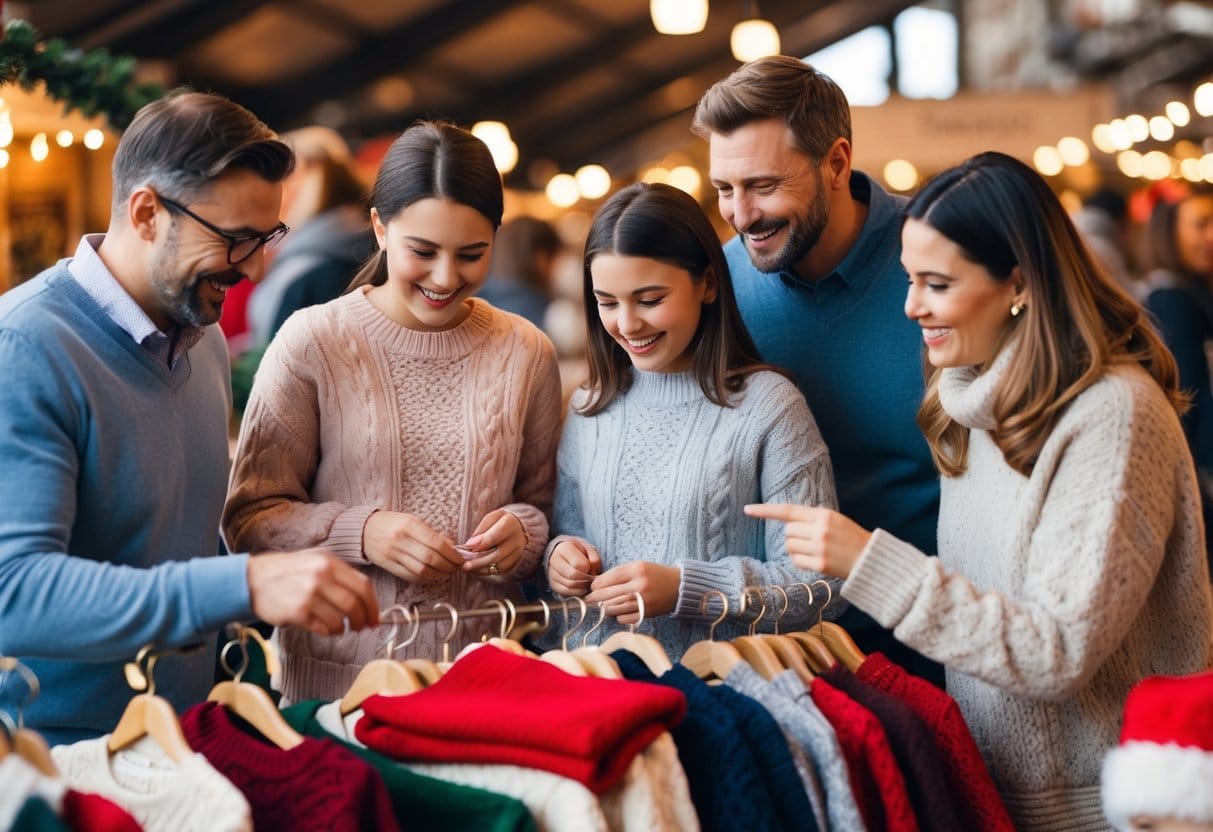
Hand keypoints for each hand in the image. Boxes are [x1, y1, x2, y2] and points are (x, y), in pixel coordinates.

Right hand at [247, 549, 378, 635]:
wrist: (252, 580)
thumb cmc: (288, 571)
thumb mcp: (315, 559)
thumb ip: (340, 574)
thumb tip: (366, 598)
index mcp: (329, 561)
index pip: (363, 585)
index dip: (373, 605)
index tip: (375, 617)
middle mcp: (321, 576)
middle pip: (354, 604)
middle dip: (362, 620)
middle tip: (361, 627)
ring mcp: (309, 594)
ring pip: (340, 619)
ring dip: (344, 628)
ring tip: (340, 627)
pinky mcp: (298, 612)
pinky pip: (324, 628)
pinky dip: (329, 631)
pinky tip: (325, 628)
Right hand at [362, 510, 461, 582]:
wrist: (364, 529)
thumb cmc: (392, 523)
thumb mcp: (412, 521)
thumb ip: (431, 533)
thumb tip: (452, 547)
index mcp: (410, 525)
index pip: (436, 543)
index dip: (452, 554)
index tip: (461, 558)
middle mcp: (401, 539)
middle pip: (430, 558)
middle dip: (448, 566)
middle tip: (456, 568)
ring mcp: (393, 554)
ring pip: (421, 570)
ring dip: (438, 574)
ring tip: (446, 573)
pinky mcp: (387, 565)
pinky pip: (410, 576)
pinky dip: (424, 579)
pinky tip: (431, 576)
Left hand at [460, 509, 526, 576]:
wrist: (516, 528)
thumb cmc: (499, 522)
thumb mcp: (490, 519)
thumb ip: (481, 530)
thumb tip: (471, 545)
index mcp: (511, 524)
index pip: (495, 536)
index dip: (480, 544)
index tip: (468, 547)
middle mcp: (518, 540)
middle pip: (497, 555)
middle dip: (479, 562)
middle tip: (464, 566)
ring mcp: (518, 553)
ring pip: (500, 566)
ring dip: (482, 569)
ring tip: (468, 568)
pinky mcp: (515, 562)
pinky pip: (501, 571)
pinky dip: (487, 571)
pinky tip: (476, 569)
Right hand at [547, 538, 601, 596]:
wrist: (567, 555)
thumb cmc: (581, 552)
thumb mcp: (590, 549)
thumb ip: (594, 559)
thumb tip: (593, 574)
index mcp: (562, 548)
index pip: (577, 564)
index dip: (588, 568)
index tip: (591, 566)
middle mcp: (553, 560)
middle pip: (572, 575)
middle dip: (586, 578)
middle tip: (592, 577)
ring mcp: (551, 573)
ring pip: (569, 585)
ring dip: (583, 586)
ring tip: (588, 581)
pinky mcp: (553, 585)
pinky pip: (566, 592)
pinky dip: (577, 592)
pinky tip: (582, 586)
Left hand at [584, 561, 679, 624]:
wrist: (680, 586)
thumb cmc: (656, 574)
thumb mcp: (639, 566)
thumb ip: (620, 573)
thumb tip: (597, 584)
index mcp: (637, 569)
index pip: (608, 578)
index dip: (596, 584)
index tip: (591, 587)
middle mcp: (639, 585)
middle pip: (608, 594)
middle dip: (595, 598)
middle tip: (588, 600)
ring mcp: (643, 601)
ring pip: (614, 608)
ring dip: (605, 608)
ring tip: (600, 607)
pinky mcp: (647, 613)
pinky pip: (624, 618)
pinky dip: (618, 616)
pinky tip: (617, 612)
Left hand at [744, 503, 871, 578]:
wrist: (871, 559)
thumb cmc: (850, 538)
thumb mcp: (835, 520)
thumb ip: (813, 518)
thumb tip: (787, 521)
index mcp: (823, 515)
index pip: (788, 510)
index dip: (766, 510)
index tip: (748, 510)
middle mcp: (820, 529)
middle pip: (787, 532)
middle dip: (794, 536)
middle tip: (810, 541)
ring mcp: (820, 548)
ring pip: (789, 547)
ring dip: (797, 550)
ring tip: (814, 551)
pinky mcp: (820, 565)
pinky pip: (796, 561)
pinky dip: (801, 561)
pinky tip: (815, 561)